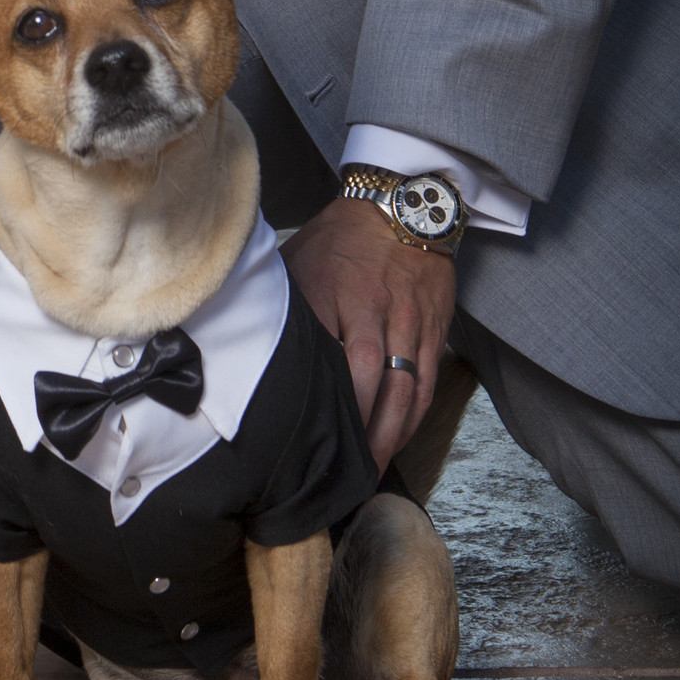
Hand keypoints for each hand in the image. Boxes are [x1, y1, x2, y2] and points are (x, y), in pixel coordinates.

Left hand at [285, 196, 455, 471]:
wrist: (399, 206)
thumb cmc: (338, 239)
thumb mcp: (297, 262)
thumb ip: (283, 306)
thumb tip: (245, 344)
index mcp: (333, 295)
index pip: (333, 360)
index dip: (328, 405)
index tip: (309, 440)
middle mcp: (375, 310)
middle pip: (374, 382)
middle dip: (363, 433)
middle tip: (346, 473)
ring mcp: (409, 320)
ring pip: (406, 388)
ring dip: (391, 434)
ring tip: (373, 469)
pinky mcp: (434, 327)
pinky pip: (427, 380)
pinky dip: (415, 415)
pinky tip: (400, 438)